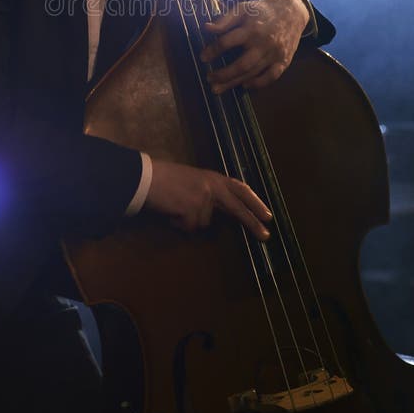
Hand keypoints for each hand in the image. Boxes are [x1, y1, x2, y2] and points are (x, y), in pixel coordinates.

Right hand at [144, 159, 271, 239]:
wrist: (146, 178)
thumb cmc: (164, 178)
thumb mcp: (191, 181)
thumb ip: (207, 193)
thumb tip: (215, 213)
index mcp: (212, 177)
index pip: (240, 189)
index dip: (254, 201)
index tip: (267, 214)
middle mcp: (212, 186)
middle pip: (237, 207)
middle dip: (252, 222)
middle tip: (267, 235)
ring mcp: (204, 199)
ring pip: (203, 222)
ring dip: (189, 220)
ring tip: (174, 207)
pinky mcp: (193, 210)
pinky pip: (189, 227)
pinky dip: (179, 224)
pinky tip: (170, 212)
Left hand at [200, 0, 309, 93]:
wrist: (292, 11)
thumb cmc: (263, 10)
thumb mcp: (244, 8)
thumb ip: (225, 19)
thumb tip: (207, 28)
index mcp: (251, 28)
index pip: (227, 42)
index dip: (212, 51)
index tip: (202, 58)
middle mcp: (263, 43)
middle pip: (241, 65)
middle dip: (223, 75)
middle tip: (209, 79)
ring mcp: (274, 54)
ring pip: (253, 73)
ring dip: (234, 83)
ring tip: (218, 89)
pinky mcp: (284, 61)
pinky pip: (271, 77)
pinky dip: (258, 83)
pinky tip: (245, 85)